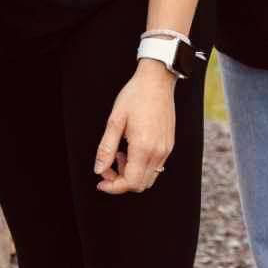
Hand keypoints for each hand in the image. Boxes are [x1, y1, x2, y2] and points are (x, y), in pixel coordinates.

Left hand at [95, 60, 176, 194]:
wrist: (157, 80)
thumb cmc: (135, 96)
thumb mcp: (115, 120)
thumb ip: (106, 148)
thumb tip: (99, 169)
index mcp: (143, 147)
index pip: (130, 182)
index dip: (113, 187)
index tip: (101, 181)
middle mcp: (158, 152)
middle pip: (140, 184)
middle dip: (121, 181)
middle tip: (109, 165)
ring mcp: (166, 149)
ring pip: (149, 178)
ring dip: (132, 173)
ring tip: (120, 153)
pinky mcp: (169, 145)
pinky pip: (156, 166)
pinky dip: (142, 166)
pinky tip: (132, 148)